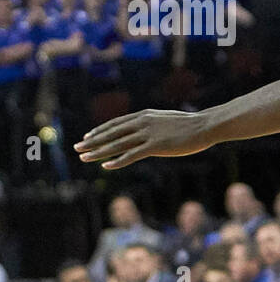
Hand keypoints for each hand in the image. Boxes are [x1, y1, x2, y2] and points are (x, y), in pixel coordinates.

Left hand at [75, 109, 210, 168]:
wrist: (205, 125)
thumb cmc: (188, 124)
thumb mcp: (165, 120)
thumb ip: (151, 124)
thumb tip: (143, 129)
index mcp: (143, 116)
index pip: (115, 124)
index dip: (99, 131)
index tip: (87, 137)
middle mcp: (142, 123)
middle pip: (111, 134)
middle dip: (92, 142)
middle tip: (76, 148)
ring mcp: (147, 134)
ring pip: (117, 145)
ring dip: (99, 152)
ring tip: (84, 158)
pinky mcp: (155, 146)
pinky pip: (132, 155)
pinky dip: (118, 161)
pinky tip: (105, 166)